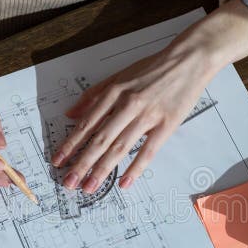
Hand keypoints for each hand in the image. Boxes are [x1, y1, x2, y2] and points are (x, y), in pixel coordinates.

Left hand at [51, 0, 247, 192]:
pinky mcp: (166, 125)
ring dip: (102, 170)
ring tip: (89, 187)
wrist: (189, 60)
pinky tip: (124, 183)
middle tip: (68, 182)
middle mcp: (128, 104)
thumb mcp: (120, 76)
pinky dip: (135, 169)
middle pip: (100, 139)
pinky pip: (148, 151)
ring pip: (120, 148)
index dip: (71, 144)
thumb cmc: (154, 67)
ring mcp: (147, 116)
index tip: (58, 160)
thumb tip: (71, 113)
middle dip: (82, 163)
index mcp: (114, 92)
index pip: (87, 123)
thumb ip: (94, 95)